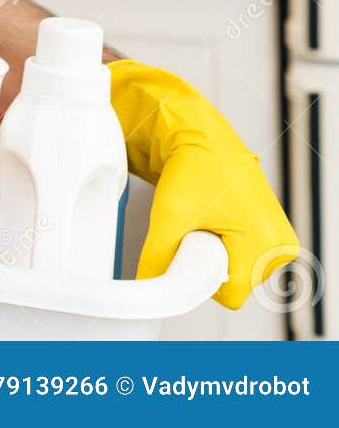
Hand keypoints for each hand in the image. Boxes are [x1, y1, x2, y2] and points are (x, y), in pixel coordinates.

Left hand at [109, 60, 298, 308]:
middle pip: (235, 284)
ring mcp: (278, 238)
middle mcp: (280, 245)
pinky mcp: (270, 231)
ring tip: (203, 220)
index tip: (182, 252)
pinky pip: (241, 257)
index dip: (199, 279)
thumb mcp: (169, 215)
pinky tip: (212, 220)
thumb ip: (157, 258)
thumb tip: (148, 287)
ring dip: (214, 254)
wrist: (201, 134)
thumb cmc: (193, 166)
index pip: (230, 293)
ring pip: (237, 271)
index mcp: (266, 243)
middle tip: (192, 229)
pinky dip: (222, 245)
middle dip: (207, 264)